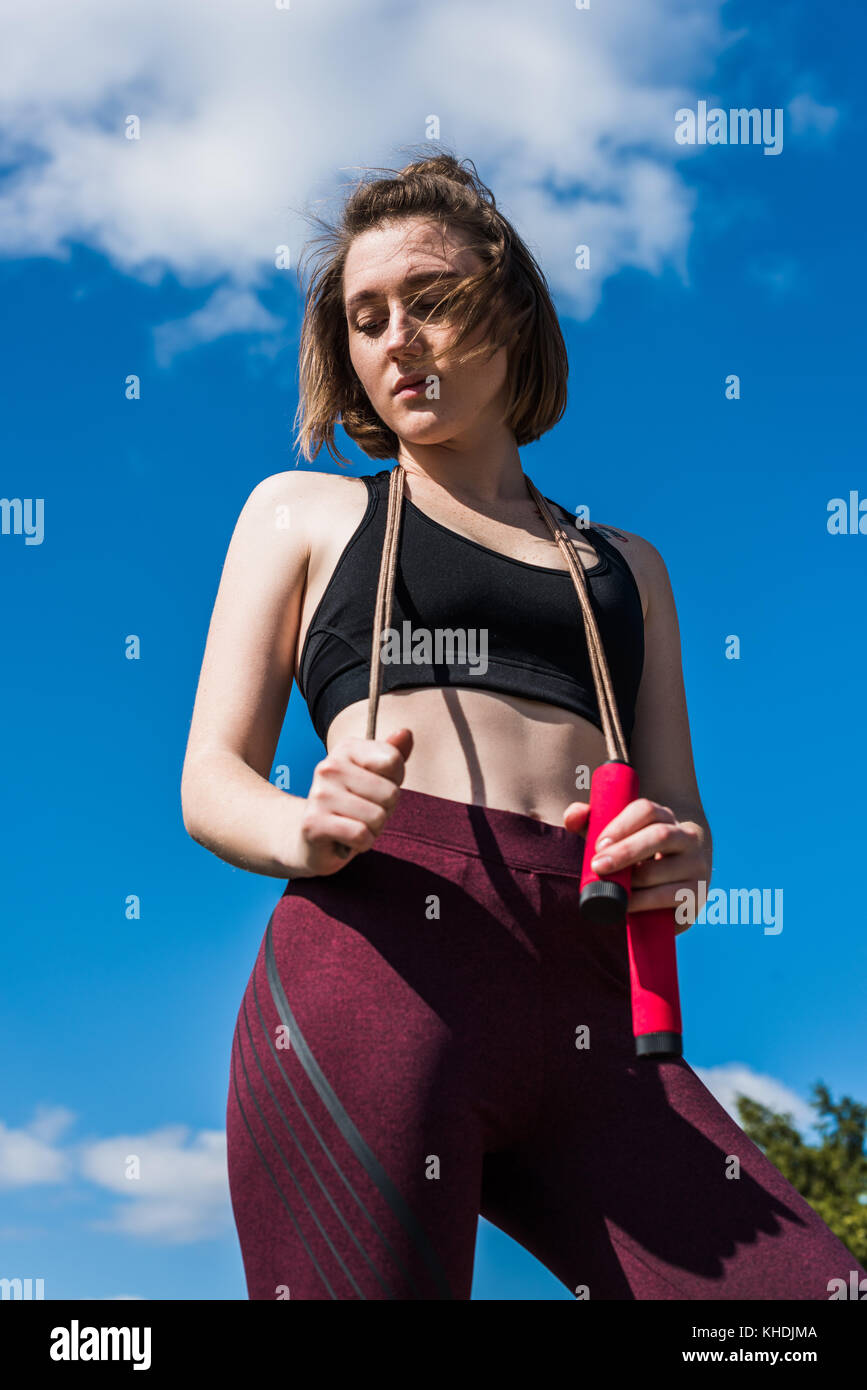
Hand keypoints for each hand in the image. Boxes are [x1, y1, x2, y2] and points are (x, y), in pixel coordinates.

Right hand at [293, 728, 412, 877]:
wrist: (312, 837)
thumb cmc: (353, 803)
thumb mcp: (375, 776)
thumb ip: (393, 755)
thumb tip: (406, 733)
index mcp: (346, 748)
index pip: (393, 761)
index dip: (395, 781)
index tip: (377, 788)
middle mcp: (329, 766)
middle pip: (390, 793)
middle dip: (385, 810)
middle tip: (364, 812)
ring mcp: (319, 794)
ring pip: (377, 817)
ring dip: (374, 829)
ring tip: (355, 824)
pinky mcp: (314, 823)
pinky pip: (361, 835)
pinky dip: (362, 844)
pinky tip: (348, 840)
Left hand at [562, 796, 709, 933]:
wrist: (674, 888)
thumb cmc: (637, 858)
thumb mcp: (614, 839)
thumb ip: (589, 824)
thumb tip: (573, 817)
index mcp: (665, 817)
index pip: (647, 809)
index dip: (621, 825)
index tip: (598, 844)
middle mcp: (687, 837)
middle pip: (659, 836)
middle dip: (625, 851)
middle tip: (598, 866)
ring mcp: (697, 865)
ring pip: (664, 869)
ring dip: (633, 880)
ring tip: (610, 888)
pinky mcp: (698, 893)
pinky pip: (672, 896)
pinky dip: (645, 901)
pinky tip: (627, 905)